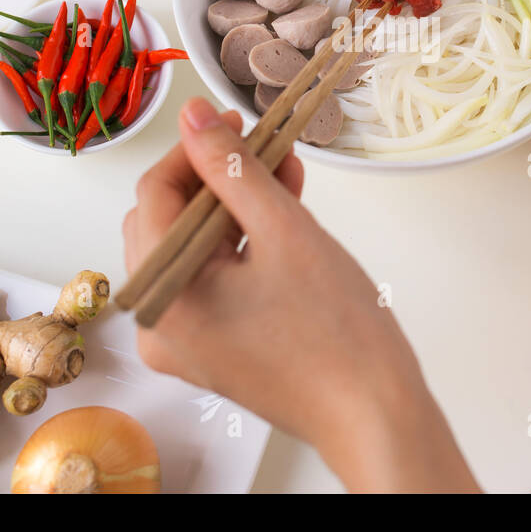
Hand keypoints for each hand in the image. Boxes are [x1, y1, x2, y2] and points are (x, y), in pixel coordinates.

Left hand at [124, 97, 478, 491]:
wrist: (375, 414)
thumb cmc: (337, 336)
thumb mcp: (285, 231)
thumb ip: (233, 167)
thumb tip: (197, 117)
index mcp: (165, 298)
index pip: (154, 196)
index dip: (193, 149)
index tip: (231, 121)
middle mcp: (161, 325)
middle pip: (168, 222)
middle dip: (213, 178)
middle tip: (258, 146)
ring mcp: (186, 341)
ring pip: (192, 248)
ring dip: (232, 206)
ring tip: (282, 172)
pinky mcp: (213, 347)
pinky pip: (211, 279)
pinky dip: (240, 244)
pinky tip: (280, 211)